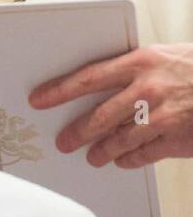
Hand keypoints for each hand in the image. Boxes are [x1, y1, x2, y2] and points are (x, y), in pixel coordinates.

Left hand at [29, 43, 192, 167]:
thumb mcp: (161, 56)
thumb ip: (131, 69)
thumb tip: (97, 82)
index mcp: (138, 63)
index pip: (87, 78)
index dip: (59, 90)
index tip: (39, 99)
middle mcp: (146, 90)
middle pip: (99, 116)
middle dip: (77, 131)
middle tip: (63, 141)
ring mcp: (162, 117)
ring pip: (119, 140)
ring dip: (102, 151)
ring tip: (92, 157)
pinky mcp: (177, 139)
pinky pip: (144, 154)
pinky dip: (130, 159)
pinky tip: (122, 161)